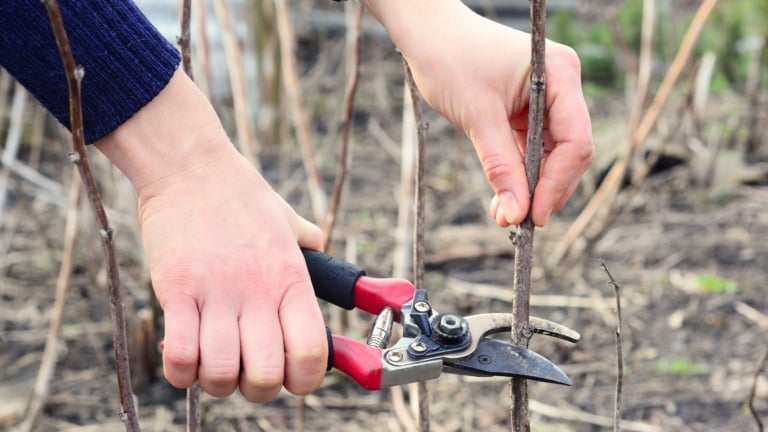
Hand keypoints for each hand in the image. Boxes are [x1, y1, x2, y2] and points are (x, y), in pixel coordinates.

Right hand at [96, 70, 326, 401]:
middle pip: (266, 376)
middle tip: (247, 372)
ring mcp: (216, 293)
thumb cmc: (241, 195)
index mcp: (292, 279)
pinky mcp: (176, 291)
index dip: (305, 380)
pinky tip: (185, 357)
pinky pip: (180, 356)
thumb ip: (311, 249)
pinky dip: (181, 371)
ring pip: (220, 375)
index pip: (312, 353)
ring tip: (213, 361)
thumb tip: (334, 268)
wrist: (190, 165)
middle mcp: (258, 292)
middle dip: (258, 389)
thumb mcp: (289, 221)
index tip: (292, 376)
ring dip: (216, 382)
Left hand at [365, 1, 593, 226]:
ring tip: (503, 214)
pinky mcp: (530, 111)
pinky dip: (520, 175)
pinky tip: (503, 198)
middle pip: (570, 152)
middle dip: (545, 189)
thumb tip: (516, 215)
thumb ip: (500, 166)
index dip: (558, 182)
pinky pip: (534, 151)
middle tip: (517, 221)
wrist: (428, 34)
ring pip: (553, 157)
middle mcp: (562, 85)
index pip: (575, 139)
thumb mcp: (476, 116)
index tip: (533, 214)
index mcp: (559, 74)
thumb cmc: (450, 59)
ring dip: (531, 188)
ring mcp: (548, 99)